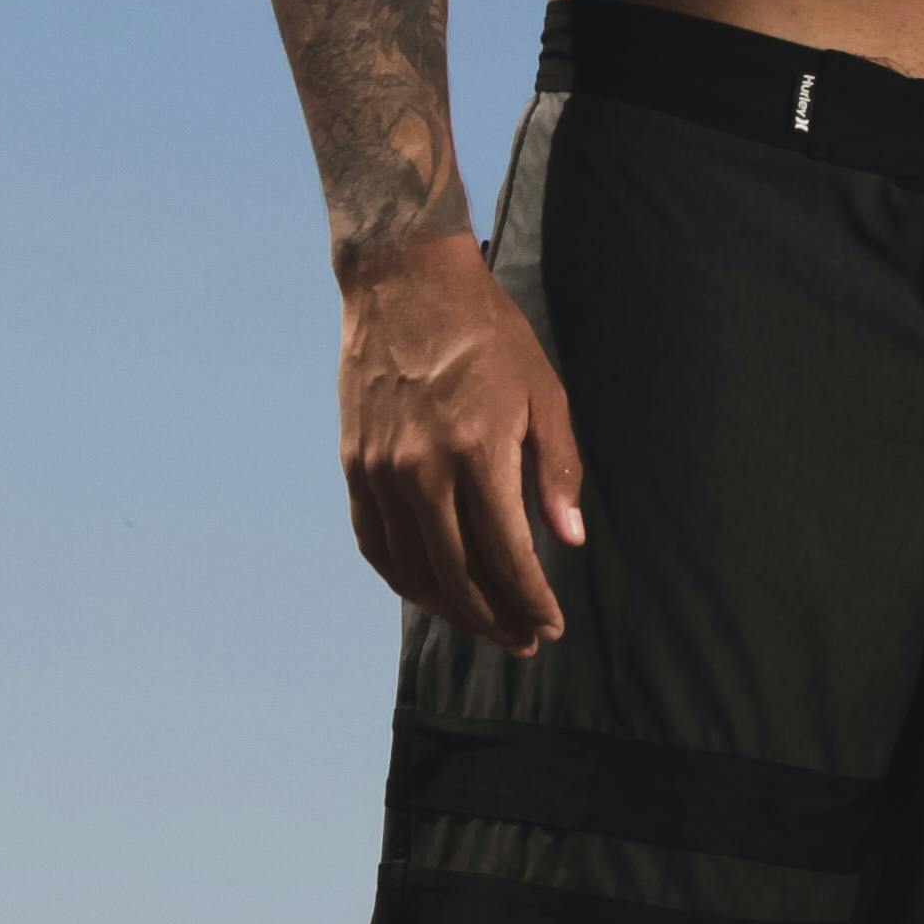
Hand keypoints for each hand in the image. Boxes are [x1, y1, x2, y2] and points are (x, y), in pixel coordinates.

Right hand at [338, 233, 584, 651]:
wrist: (404, 282)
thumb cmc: (487, 334)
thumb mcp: (543, 393)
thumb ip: (557, 471)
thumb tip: (570, 540)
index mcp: (477, 452)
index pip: (507, 555)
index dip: (531, 600)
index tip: (550, 626)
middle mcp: (421, 470)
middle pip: (458, 576)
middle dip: (495, 619)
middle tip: (522, 641)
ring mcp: (379, 471)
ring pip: (411, 569)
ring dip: (449, 610)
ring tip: (483, 624)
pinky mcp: (354, 465)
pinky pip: (375, 543)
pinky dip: (403, 578)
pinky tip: (431, 590)